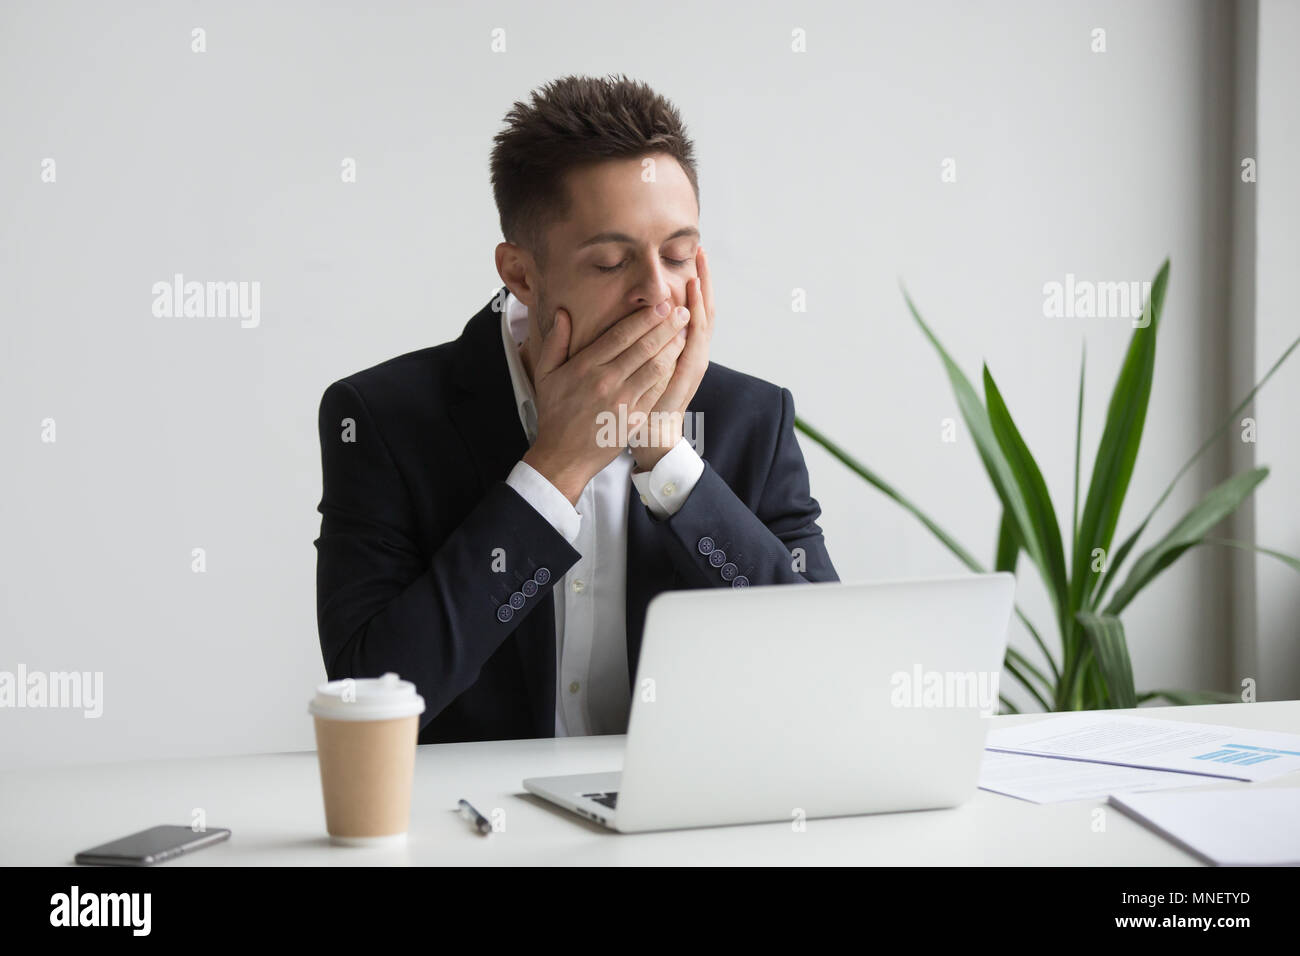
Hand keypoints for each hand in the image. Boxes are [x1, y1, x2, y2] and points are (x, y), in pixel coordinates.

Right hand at [522, 298, 690, 504]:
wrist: (563, 455)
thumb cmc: (554, 413)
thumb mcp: (545, 374)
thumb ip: (555, 342)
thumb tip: (563, 313)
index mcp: (586, 366)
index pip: (621, 335)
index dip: (644, 318)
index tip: (661, 304)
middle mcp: (606, 381)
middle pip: (644, 347)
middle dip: (666, 326)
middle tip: (682, 311)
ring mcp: (622, 401)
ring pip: (655, 367)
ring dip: (673, 347)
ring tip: (686, 331)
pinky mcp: (634, 418)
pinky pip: (657, 391)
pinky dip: (670, 374)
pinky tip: (679, 361)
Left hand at [630, 246, 714, 471]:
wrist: (653, 437)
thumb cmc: (643, 403)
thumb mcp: (644, 367)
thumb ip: (643, 341)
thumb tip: (637, 315)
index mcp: (681, 348)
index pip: (691, 307)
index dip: (694, 283)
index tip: (692, 256)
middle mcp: (693, 352)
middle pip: (703, 308)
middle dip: (703, 280)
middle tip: (702, 251)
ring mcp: (694, 363)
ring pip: (703, 322)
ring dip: (702, 295)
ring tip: (699, 269)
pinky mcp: (690, 375)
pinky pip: (695, 344)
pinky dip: (696, 321)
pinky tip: (692, 302)